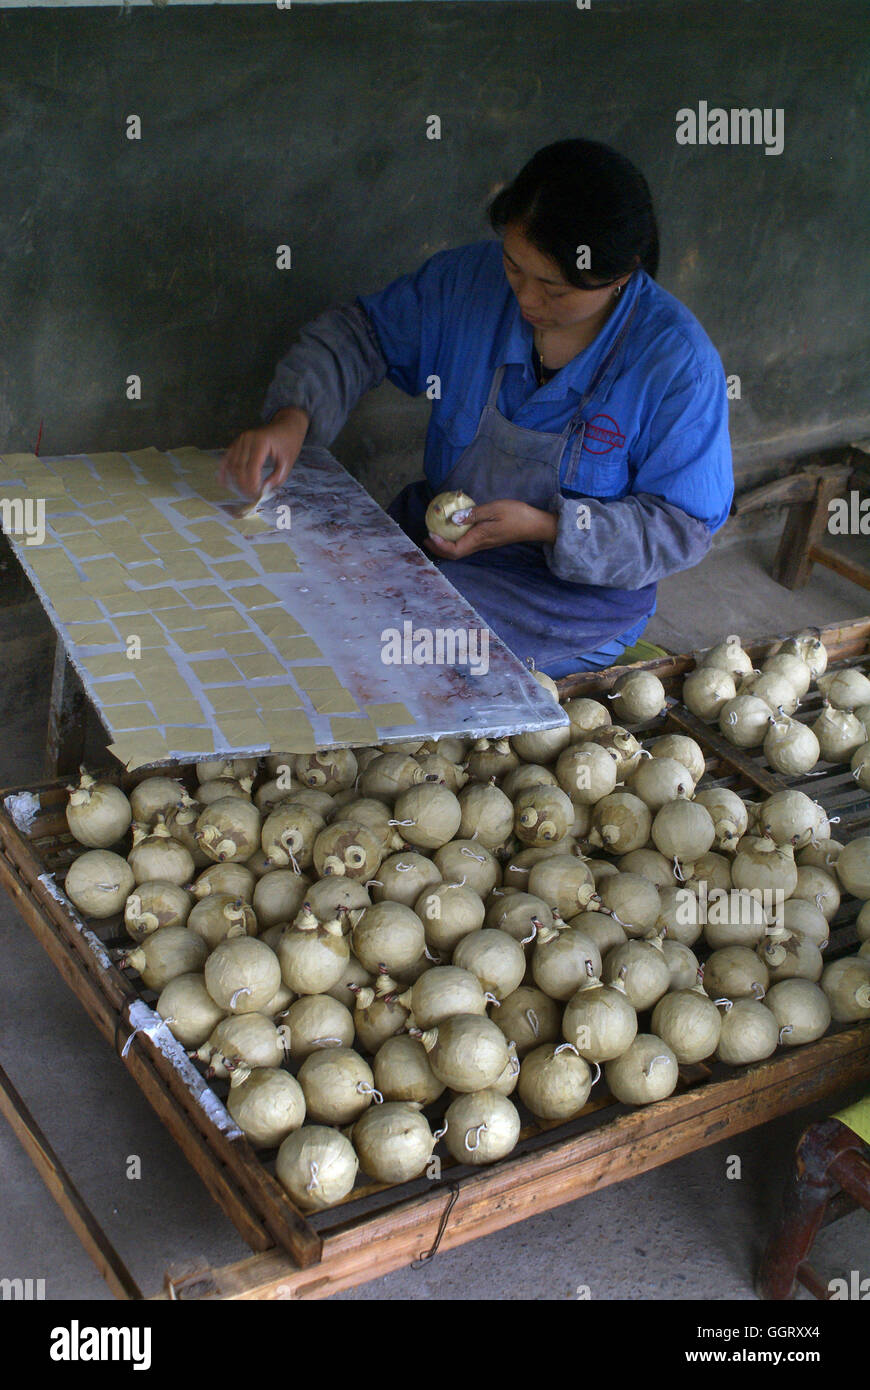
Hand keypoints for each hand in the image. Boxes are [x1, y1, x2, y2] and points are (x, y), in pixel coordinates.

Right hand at [219, 407, 309, 497]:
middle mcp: (247, 440)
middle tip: (250, 497)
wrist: (286, 425)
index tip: (256, 495)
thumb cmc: (289, 443)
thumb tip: (264, 491)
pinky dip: (224, 471)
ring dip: (234, 481)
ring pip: (231, 464)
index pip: (251, 467)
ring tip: (243, 493)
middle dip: (243, 485)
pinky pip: (227, 458)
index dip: (251, 484)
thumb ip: (277, 477)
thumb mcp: (288, 461)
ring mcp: (240, 440)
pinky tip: (224, 483)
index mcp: (261, 443)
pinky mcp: (236, 442)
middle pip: (239, 467)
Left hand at [424, 498, 557, 558]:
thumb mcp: (494, 509)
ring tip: (434, 534)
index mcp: (479, 539)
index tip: (429, 534)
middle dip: (437, 548)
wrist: (535, 524)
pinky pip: (466, 544)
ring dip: (445, 545)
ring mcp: (483, 544)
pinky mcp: (486, 540)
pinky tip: (452, 528)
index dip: (439, 545)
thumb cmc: (516, 515)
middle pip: (454, 554)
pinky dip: (455, 539)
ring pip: (459, 550)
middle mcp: (479, 545)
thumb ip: (473, 514)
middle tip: (425, 537)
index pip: (454, 550)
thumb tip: (453, 518)